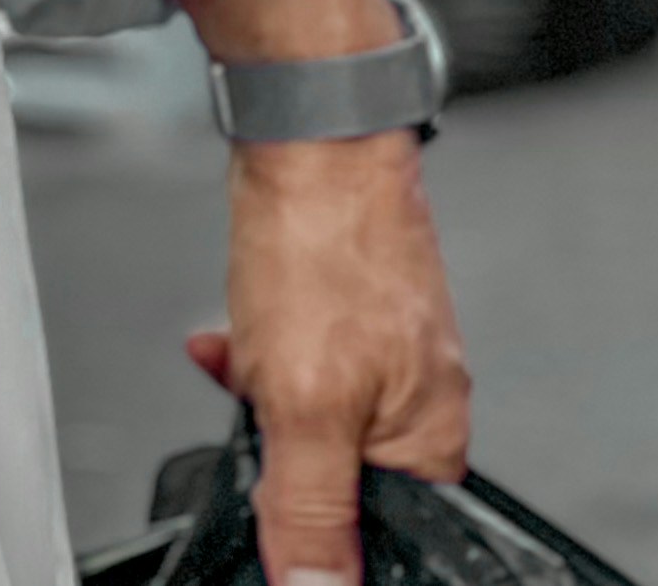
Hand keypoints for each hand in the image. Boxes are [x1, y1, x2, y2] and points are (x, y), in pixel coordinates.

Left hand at [165, 0, 470, 585]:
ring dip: (261, 395)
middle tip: (254, 411)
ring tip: (239, 359)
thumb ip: (310, 508)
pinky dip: (254, 352)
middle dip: (278, 450)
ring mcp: (384, 344)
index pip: (387, 535)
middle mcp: (420, 395)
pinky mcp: (346, 302)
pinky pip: (296, 355)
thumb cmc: (326, 245)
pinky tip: (224, 338)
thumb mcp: (305, 405)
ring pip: (308, 409)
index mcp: (433, 440)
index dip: (324, 535)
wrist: (309, 122)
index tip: (279, 507)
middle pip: (340, 473)